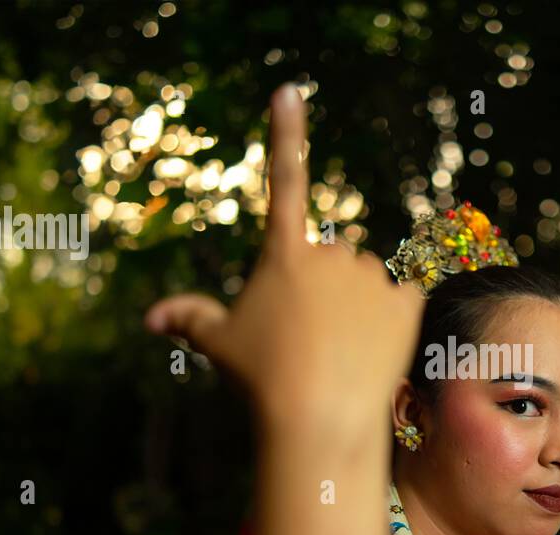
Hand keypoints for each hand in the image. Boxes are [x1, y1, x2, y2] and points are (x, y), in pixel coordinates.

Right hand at [144, 83, 423, 435]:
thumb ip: (190, 319)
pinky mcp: (407, 301)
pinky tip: (373, 350)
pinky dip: (389, 322)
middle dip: (320, 291)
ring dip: (354, 307)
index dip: (286, 133)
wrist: (319, 418)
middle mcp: (331, 253)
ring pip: (362, 284)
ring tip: (337, 352)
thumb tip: (152, 318)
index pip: (283, 180)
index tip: (290, 90)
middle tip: (305, 338)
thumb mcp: (219, 345)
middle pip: (327, 262)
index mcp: (284, 253)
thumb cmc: (261, 379)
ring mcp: (372, 276)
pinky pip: (399, 302)